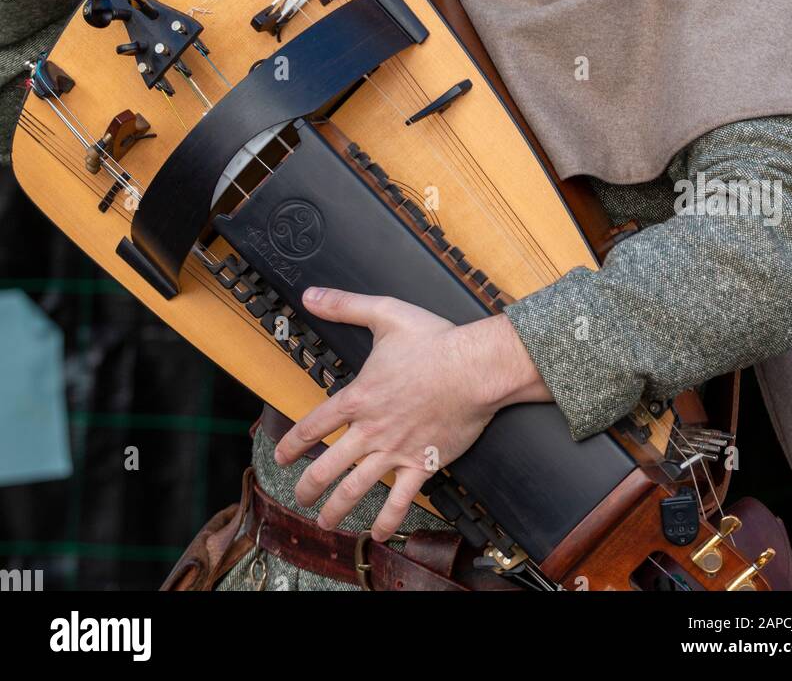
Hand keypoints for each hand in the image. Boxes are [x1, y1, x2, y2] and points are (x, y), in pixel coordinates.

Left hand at [273, 287, 551, 541]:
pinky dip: (389, 519)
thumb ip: (345, 305)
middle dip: (309, 486)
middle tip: (299, 498)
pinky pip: (402, 500)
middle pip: (328, 466)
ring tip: (325, 522)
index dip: (292, 443)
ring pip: (358, 489)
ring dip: (338, 508)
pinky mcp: (423, 463)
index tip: (281, 455)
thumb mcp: (385, 313)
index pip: (314, 425)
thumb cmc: (434, 341)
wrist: (475, 368)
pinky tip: (380, 532)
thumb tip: (311, 295)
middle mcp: (371, 430)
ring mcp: (396, 450)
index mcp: (359, 397)